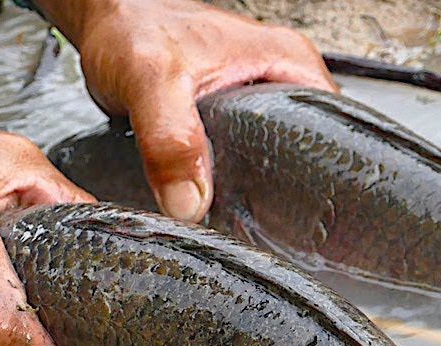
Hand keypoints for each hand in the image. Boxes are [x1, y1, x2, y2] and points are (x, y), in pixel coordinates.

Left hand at [40, 0, 335, 220]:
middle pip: (311, 152)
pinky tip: (225, 207)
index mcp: (288, 61)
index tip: (306, 214)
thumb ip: (170, 139)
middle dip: (294, 193)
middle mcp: (281, 81)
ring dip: (263, 193)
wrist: (104, 20)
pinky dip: (238, 185)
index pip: (336, 127)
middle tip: (274, 230)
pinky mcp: (234, 121)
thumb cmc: (131, 26)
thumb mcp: (150, 79)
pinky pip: (251, 161)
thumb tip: (190, 203)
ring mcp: (260, 102)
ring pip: (279, 160)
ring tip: (252, 224)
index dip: (326, 174)